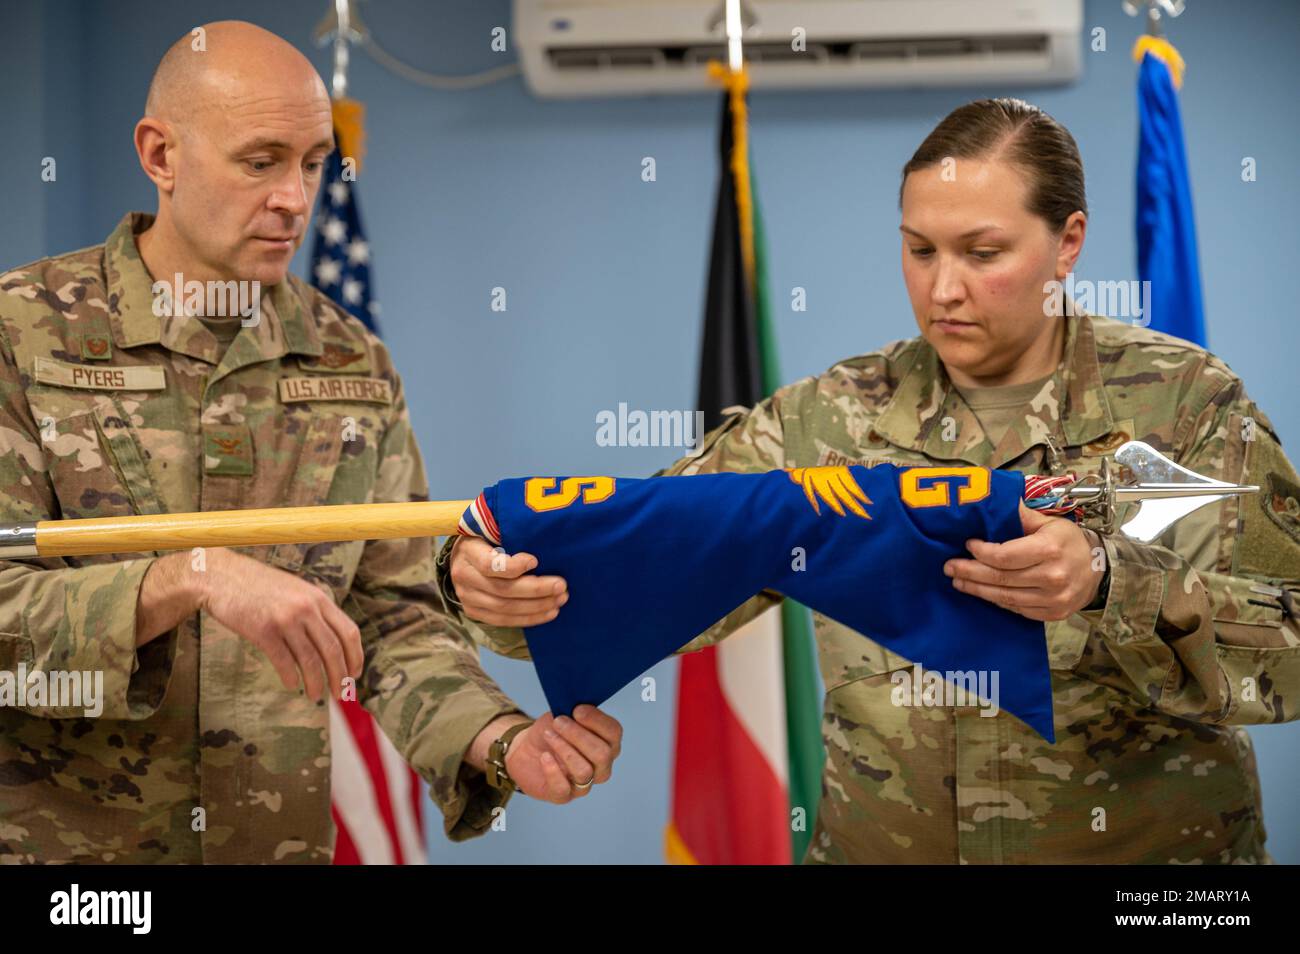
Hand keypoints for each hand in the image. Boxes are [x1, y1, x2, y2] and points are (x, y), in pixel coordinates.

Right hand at [196, 548, 363, 700]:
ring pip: (310, 660)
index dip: (355, 656)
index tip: (355, 674)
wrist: (222, 576)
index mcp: (319, 598)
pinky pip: (284, 661)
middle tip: (341, 694)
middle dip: (340, 676)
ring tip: (316, 695)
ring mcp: (286, 619)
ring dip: (316, 682)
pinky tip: (292, 684)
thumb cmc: (260, 586)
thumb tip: (333, 645)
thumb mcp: (297, 590)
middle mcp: (307, 608)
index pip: (348, 632)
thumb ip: (315, 611)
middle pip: (333, 650)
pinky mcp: (263, 631)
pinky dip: (291, 677)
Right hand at [449, 536, 567, 626]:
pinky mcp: (474, 612)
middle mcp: (464, 577)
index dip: (514, 566)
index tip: (536, 561)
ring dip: (537, 606)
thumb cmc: (485, 538)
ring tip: (559, 600)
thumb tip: (541, 536)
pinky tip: (549, 612)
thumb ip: (510, 533)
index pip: (489, 564)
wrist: (462, 558)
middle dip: (536, 589)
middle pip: (502, 589)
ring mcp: (468, 597)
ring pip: (505, 608)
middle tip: (561, 586)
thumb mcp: (491, 528)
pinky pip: (504, 620)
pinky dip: (529, 618)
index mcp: (468, 551)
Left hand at [485, 706, 621, 802]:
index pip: (614, 733)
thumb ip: (577, 712)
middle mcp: (601, 767)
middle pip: (602, 754)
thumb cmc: (552, 731)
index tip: (576, 710)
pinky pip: (563, 788)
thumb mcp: (565, 714)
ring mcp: (584, 784)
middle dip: (578, 735)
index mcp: (607, 743)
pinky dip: (553, 770)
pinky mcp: (563, 796)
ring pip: (584, 771)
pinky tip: (545, 757)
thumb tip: (582, 707)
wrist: (526, 749)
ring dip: (564, 749)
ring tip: (549, 735)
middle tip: (558, 722)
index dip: (597, 721)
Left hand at [943, 502, 1104, 621]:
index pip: (1004, 556)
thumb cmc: (1069, 541)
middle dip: (970, 573)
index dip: (981, 553)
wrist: (1100, 569)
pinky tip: (982, 592)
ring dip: (977, 589)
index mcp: (1049, 549)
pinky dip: (997, 600)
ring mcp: (1053, 599)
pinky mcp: (1052, 613)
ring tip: (958, 581)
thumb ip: (1021, 515)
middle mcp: (1052, 576)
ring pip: (1005, 597)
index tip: (967, 545)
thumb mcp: (1049, 522)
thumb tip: (994, 499)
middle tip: (949, 567)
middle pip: (1000, 578)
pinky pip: (1016, 609)